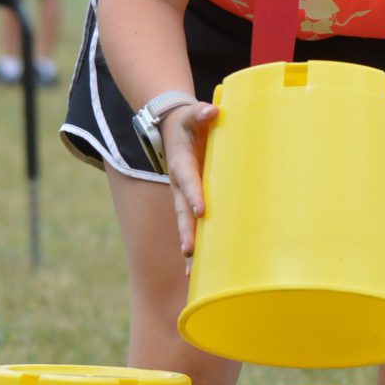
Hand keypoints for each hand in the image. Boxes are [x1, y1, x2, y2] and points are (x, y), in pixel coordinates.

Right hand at [162, 101, 217, 259]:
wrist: (172, 128)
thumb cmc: (189, 122)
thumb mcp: (192, 114)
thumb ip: (200, 113)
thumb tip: (211, 111)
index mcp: (182, 165)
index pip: (188, 182)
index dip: (194, 195)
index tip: (202, 211)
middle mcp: (180, 185)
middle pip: (182, 212)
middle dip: (186, 232)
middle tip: (190, 252)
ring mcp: (184, 197)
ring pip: (185, 225)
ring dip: (188, 248)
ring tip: (190, 273)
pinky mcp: (190, 203)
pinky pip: (191, 227)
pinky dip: (194, 248)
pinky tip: (197, 271)